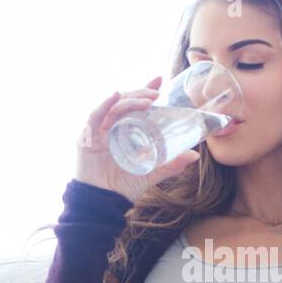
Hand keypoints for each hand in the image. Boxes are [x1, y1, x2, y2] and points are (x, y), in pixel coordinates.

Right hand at [74, 75, 199, 203]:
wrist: (104, 202)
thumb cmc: (124, 186)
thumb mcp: (152, 173)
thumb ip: (171, 164)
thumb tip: (194, 155)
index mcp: (124, 130)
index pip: (134, 105)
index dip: (145, 90)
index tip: (159, 80)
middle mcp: (111, 126)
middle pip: (124, 102)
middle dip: (140, 93)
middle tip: (157, 92)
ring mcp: (98, 131)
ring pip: (114, 107)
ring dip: (130, 99)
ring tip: (148, 99)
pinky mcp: (87, 138)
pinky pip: (95, 116)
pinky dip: (105, 105)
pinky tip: (115, 96)